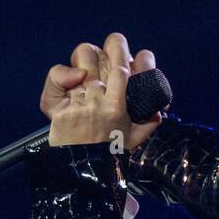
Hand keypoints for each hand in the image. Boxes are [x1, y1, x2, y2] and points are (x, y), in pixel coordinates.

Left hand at [41, 33, 162, 149]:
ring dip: (85, 62)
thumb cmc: (107, 154)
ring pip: (80, 63)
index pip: (120, 68)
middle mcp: (98, 100)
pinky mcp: (61, 107)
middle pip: (97, 55)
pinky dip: (64, 75)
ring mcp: (78, 102)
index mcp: (118, 106)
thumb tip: (158, 111)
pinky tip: (72, 78)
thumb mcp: (133, 141)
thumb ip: (148, 124)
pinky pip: (59, 77)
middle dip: (108, 47)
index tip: (124, 57)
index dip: (122, 53)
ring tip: (90, 69)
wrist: (81, 171)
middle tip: (111, 48)